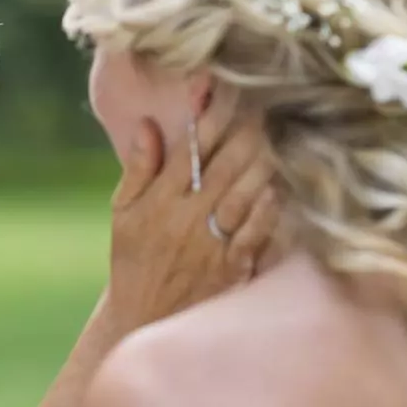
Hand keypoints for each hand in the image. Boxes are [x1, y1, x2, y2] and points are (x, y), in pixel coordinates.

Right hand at [105, 84, 279, 330]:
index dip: (211, 116)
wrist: (143, 317)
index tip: (228, 90)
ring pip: (246, 191)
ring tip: (282, 132)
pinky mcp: (233, 266)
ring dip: (266, 159)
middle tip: (269, 102)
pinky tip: (284, 181)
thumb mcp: (122, 212)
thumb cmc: (134, 258)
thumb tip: (149, 125)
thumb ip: (138, 168)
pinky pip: (259, 228)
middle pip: (225, 164)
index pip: (190, 148)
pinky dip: (273, 203)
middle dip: (248, 129)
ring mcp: (212, 243)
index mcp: (157, 201)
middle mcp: (186, 218)